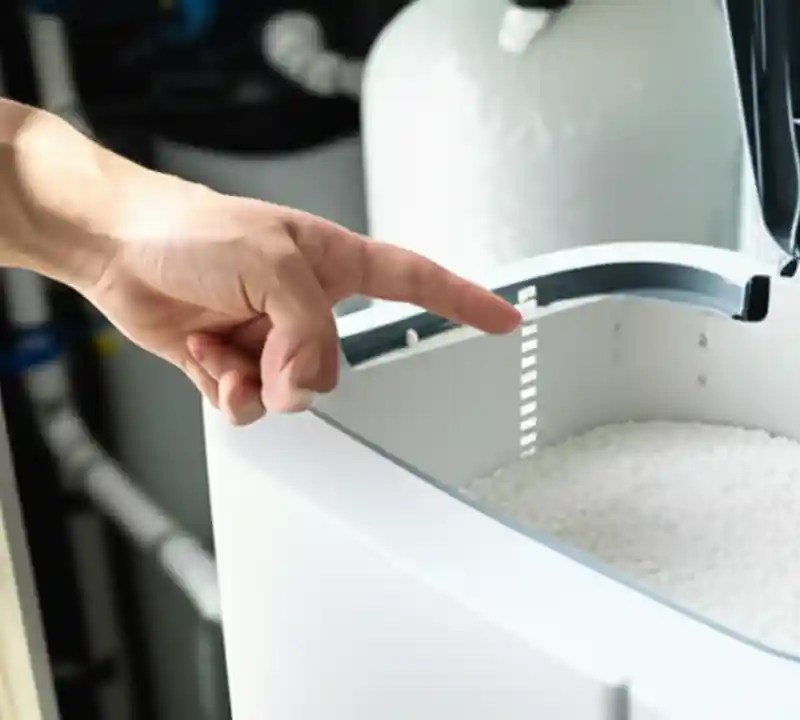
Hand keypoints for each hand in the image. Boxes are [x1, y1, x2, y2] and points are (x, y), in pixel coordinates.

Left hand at [80, 174, 520, 425]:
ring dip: (251, 381)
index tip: (504, 320)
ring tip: (217, 342)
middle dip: (295, 365)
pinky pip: (250, 406)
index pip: (418, 283)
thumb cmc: (191, 229)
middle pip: (335, 364)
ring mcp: (269, 338)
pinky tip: (202, 355)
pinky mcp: (231, 364)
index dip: (465, 302)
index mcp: (335, 263)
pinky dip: (225, 391)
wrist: (114, 245)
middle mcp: (307, 306)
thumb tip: (307, 387)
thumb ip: (306, 328)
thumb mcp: (270, 264)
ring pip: (292, 394)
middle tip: (257, 340)